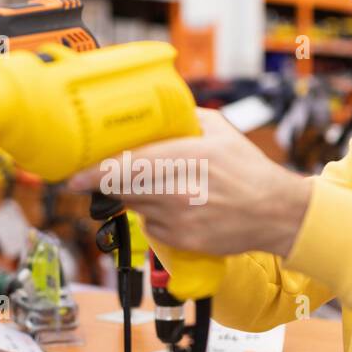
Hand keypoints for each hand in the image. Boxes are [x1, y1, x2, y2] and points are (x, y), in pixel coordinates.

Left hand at [68, 108, 312, 257]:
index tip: (76, 174)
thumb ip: (182, 119)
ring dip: (134, 196)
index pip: (128, 166)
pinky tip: (175, 205)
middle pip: (123, 189)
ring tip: (158, 185)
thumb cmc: (247, 170)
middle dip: (105, 183)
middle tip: (91, 177)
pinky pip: (152, 224)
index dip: (96, 173)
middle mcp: (178, 190)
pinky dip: (154, 214)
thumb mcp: (218, 131)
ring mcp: (178, 219)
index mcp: (186, 157)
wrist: (275, 212)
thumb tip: (152, 111)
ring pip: (135, 206)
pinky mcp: (180, 240)